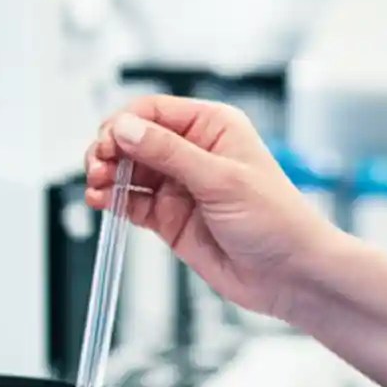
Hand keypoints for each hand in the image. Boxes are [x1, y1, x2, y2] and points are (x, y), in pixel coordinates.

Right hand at [85, 95, 338, 320]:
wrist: (291, 275)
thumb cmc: (276, 221)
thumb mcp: (221, 180)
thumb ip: (169, 153)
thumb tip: (125, 128)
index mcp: (212, 127)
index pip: (153, 111)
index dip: (124, 124)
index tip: (108, 144)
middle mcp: (193, 152)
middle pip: (133, 139)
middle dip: (109, 150)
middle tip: (97, 167)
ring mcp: (179, 186)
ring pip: (128, 170)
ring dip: (106, 175)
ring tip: (95, 187)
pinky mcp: (170, 218)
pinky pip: (132, 202)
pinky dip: (111, 200)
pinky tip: (100, 201)